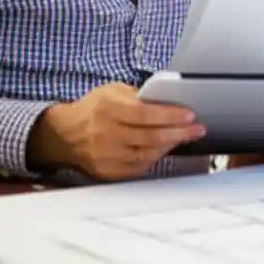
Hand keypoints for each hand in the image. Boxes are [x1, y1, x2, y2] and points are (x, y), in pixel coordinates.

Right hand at [27, 82, 204, 179]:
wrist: (66, 134)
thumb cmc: (94, 109)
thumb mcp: (113, 91)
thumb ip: (139, 95)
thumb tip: (168, 100)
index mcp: (107, 109)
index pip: (144, 114)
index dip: (169, 115)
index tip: (189, 115)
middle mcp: (106, 134)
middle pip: (150, 137)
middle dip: (179, 132)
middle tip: (197, 129)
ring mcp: (107, 156)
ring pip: (148, 154)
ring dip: (171, 145)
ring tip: (184, 136)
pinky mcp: (109, 172)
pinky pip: (140, 166)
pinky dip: (156, 156)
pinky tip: (165, 148)